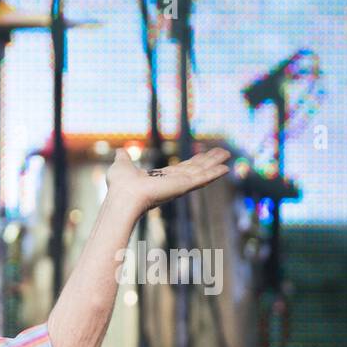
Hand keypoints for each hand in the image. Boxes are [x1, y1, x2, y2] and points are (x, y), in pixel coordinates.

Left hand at [106, 146, 231, 214]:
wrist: (123, 195)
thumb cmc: (120, 185)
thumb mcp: (122, 165)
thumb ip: (123, 158)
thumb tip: (119, 152)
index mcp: (159, 179)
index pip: (180, 169)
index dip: (193, 162)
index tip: (202, 155)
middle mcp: (171, 183)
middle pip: (195, 169)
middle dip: (208, 161)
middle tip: (222, 152)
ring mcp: (179, 185)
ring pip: (201, 172)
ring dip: (215, 163)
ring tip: (227, 154)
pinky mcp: (183, 186)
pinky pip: (203, 178)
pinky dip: (214, 173)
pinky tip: (226, 168)